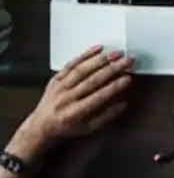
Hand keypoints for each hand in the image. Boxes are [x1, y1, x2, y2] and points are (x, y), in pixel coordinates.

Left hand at [12, 46, 132, 159]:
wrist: (41, 125)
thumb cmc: (66, 127)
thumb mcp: (88, 128)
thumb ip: (106, 116)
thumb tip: (124, 103)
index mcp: (75, 112)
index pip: (99, 96)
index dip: (115, 86)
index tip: (128, 78)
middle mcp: (66, 98)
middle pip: (93, 80)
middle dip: (113, 69)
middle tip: (128, 61)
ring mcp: (60, 87)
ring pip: (82, 70)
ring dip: (101, 60)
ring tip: (116, 53)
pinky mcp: (56, 78)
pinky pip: (71, 64)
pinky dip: (85, 55)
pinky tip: (98, 49)